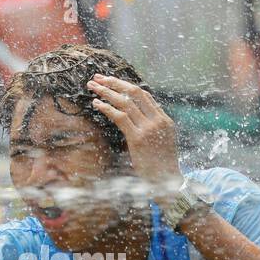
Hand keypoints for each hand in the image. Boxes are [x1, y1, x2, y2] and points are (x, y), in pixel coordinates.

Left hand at [86, 74, 178, 202]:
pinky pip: (120, 118)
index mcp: (164, 120)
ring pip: (125, 102)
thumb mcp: (162, 142)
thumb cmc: (161, 165)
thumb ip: (152, 127)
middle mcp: (158, 121)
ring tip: (92, 87)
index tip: (111, 81)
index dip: (126, 86)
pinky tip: (96, 104)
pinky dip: (107, 109)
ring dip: (106, 92)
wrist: (167, 182)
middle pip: (134, 93)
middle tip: (98, 77)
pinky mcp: (138, 139)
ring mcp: (148, 129)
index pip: (144, 95)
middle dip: (114, 82)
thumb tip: (140, 116)